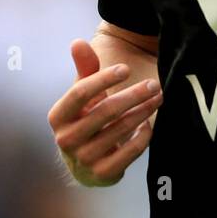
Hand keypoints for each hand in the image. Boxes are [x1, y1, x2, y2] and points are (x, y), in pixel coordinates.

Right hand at [48, 40, 162, 186]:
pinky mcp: (103, 174)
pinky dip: (143, 136)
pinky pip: (130, 152)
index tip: (126, 68)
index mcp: (58, 116)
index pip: (80, 92)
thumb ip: (84, 68)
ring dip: (144, 111)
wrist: (84, 163)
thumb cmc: (85, 119)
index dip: (103, 79)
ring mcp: (84, 159)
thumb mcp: (83, 95)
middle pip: (105, 110)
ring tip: (158, 98)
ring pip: (121, 129)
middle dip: (133, 95)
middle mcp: (66, 139)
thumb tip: (78, 42)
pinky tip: (149, 123)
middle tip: (154, 84)